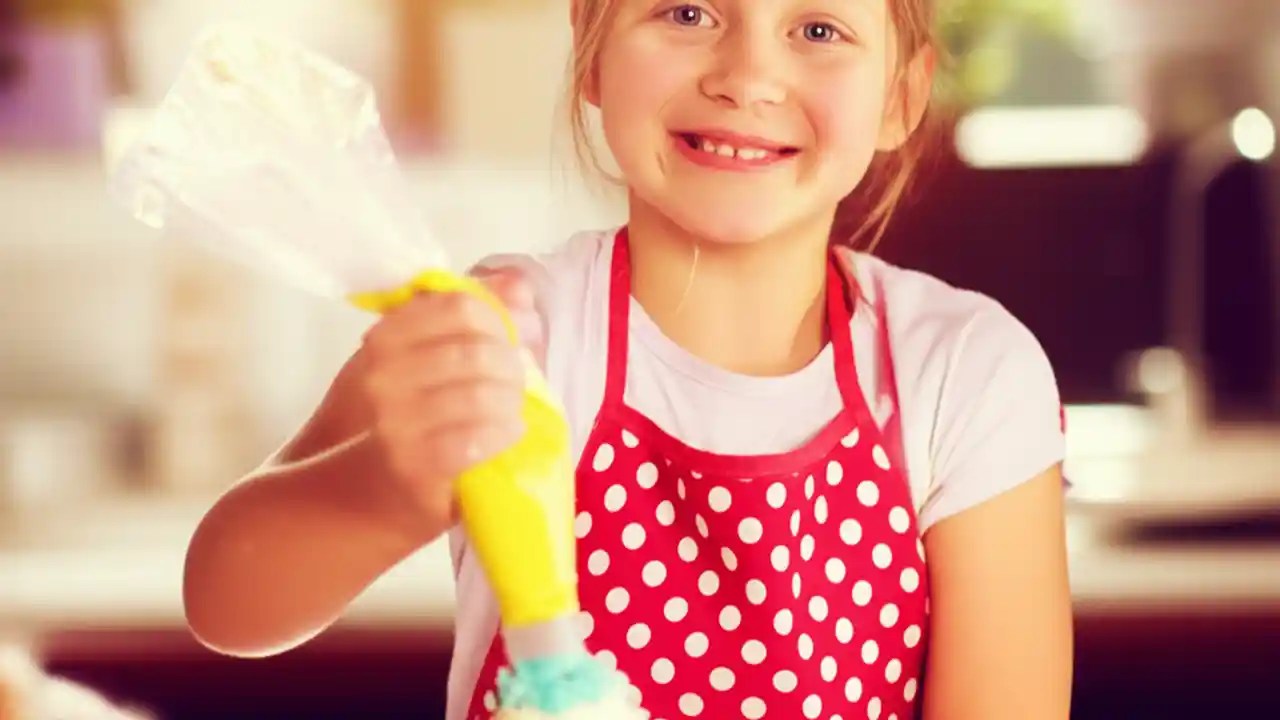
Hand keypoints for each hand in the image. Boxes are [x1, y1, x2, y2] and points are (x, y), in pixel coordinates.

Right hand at [359, 268, 540, 528]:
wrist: (352, 494)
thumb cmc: (390, 420)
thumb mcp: (416, 357)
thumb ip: (466, 319)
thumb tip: (520, 288)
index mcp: (385, 338)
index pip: (460, 307)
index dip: (496, 321)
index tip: (503, 342)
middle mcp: (383, 375)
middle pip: (477, 352)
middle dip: (510, 367)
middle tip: (516, 384)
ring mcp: (396, 421)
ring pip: (481, 394)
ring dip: (510, 402)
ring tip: (512, 411)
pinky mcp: (413, 465)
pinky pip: (475, 438)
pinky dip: (503, 433)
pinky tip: (507, 434)